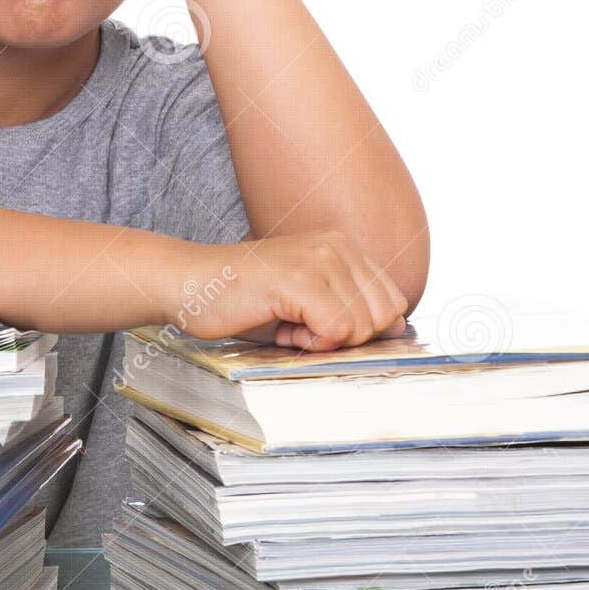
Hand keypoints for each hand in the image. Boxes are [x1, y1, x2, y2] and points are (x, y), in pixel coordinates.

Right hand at [166, 230, 410, 351]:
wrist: (188, 284)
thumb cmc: (243, 300)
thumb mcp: (307, 303)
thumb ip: (352, 310)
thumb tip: (401, 329)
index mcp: (343, 246)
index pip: (393, 303)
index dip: (360, 330)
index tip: (317, 325)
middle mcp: (337, 246)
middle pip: (383, 318)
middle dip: (345, 338)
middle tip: (299, 327)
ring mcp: (319, 259)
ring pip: (360, 328)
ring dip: (322, 341)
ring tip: (286, 324)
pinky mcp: (298, 279)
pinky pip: (335, 332)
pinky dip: (308, 343)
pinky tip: (280, 328)